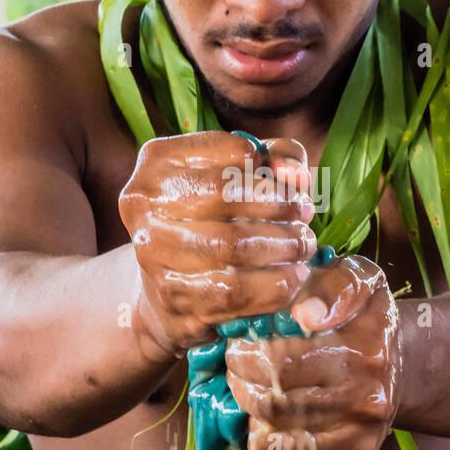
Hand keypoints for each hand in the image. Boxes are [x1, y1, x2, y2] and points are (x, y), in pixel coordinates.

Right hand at [119, 130, 315, 355]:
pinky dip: (273, 286)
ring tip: (303, 248)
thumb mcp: (239, 175)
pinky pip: (234, 292)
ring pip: (232, 247)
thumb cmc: (212, 218)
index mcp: (158, 160)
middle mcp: (143, 204)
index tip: (295, 188)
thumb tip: (295, 174)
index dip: (273, 171)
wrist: (168, 285)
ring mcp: (153, 253)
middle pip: (228, 197)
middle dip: (280, 207)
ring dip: (282, 248)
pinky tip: (292, 280)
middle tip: (306, 218)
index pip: (232, 153)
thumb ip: (276, 159)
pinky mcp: (172, 296)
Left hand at [225, 255, 399, 449]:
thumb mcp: (358, 278)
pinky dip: (268, 447)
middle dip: (240, 380)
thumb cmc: (363, 316)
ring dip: (248, 410)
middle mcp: (369, 396)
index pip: (280, 359)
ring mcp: (362, 435)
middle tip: (234, 363)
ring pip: (276, 435)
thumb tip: (307, 314)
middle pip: (273, 399)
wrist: (399, 364)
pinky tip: (267, 422)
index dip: (246, 351)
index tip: (239, 340)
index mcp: (367, 347)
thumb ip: (334, 284)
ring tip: (246, 386)